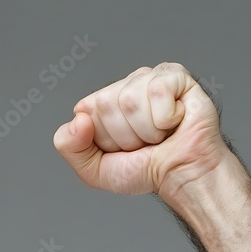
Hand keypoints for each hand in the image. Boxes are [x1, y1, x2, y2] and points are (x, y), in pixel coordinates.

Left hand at [53, 62, 226, 201]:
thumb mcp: (94, 170)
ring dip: (147, 130)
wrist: (181, 175)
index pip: (85, 111)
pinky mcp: (175, 76)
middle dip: (125, 136)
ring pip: (130, 100)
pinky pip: (157, 92)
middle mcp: (124, 87)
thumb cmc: (145, 171)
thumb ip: (69, 147)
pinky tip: (175, 120)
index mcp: (103, 104)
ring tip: (160, 134)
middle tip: (144, 143)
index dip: (103, 139)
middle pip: (106, 104)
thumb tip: (78, 119)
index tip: (122, 150)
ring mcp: (149, 78)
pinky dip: (166, 117)